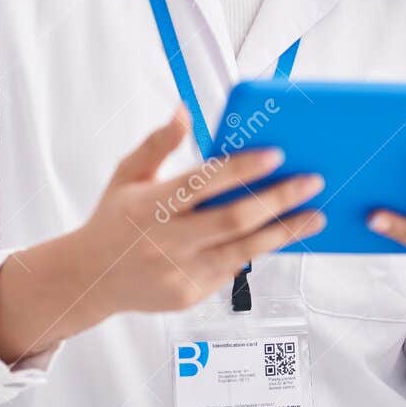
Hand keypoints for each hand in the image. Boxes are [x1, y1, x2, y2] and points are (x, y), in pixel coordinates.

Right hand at [0, 106, 325, 362]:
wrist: (91, 278)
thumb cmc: (115, 218)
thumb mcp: (127, 174)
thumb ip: (157, 144)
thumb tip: (184, 111)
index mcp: (149, 204)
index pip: (203, 183)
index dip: (242, 169)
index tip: (276, 155)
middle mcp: (165, 240)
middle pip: (233, 219)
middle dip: (277, 199)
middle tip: (311, 182)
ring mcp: (179, 271)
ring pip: (243, 251)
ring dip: (283, 232)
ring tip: (314, 216)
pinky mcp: (190, 294)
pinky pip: (232, 270)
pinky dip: (258, 251)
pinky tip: (281, 234)